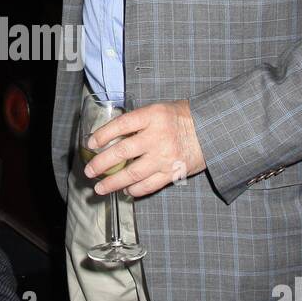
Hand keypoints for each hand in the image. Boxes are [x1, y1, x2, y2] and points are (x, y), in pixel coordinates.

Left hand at [84, 100, 205, 198]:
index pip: (120, 125)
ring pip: (132, 174)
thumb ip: (138, 121)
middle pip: (122, 152)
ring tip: (100, 188)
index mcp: (152, 116)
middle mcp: (157, 136)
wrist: (212, 130)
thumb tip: (111, 135)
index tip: (91, 143)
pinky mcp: (172, 173)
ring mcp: (165, 157)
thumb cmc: (183, 118)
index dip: (103, 135)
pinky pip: (149, 185)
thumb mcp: (159, 110)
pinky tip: (126, 190)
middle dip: (101, 163)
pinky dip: (135, 190)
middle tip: (89, 171)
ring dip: (113, 183)